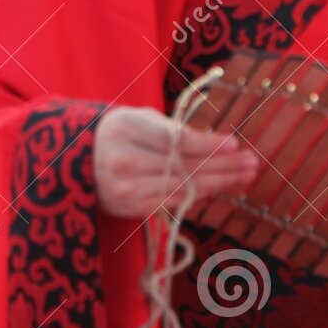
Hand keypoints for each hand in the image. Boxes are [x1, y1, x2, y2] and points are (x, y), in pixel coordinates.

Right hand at [95, 106, 259, 218]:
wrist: (77, 161)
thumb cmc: (118, 133)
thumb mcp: (139, 119)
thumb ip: (172, 130)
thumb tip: (214, 142)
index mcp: (126, 129)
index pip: (175, 140)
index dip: (208, 144)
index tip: (235, 143)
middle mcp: (124, 160)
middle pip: (183, 166)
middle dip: (222, 165)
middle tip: (251, 162)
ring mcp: (126, 189)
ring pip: (182, 187)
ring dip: (218, 182)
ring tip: (245, 174)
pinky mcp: (130, 208)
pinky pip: (174, 202)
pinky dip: (199, 194)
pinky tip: (221, 187)